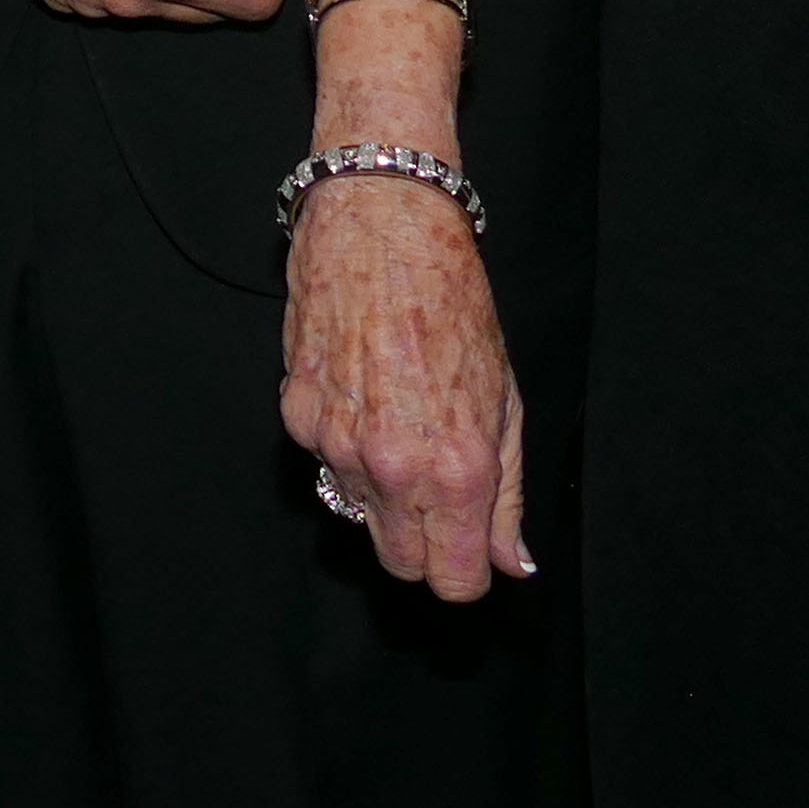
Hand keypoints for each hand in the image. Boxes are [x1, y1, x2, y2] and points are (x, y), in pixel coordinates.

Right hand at [281, 172, 529, 597]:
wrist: (381, 226)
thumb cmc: (451, 298)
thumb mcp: (506, 399)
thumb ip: (508, 493)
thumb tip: (512, 561)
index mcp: (457, 468)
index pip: (453, 581)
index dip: (466, 572)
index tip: (471, 550)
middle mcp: (393, 468)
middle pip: (401, 564)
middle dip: (424, 543)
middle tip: (440, 492)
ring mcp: (336, 445)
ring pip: (357, 514)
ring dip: (381, 490)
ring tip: (400, 420)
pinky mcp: (296, 416)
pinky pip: (325, 464)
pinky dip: (344, 447)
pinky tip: (364, 393)